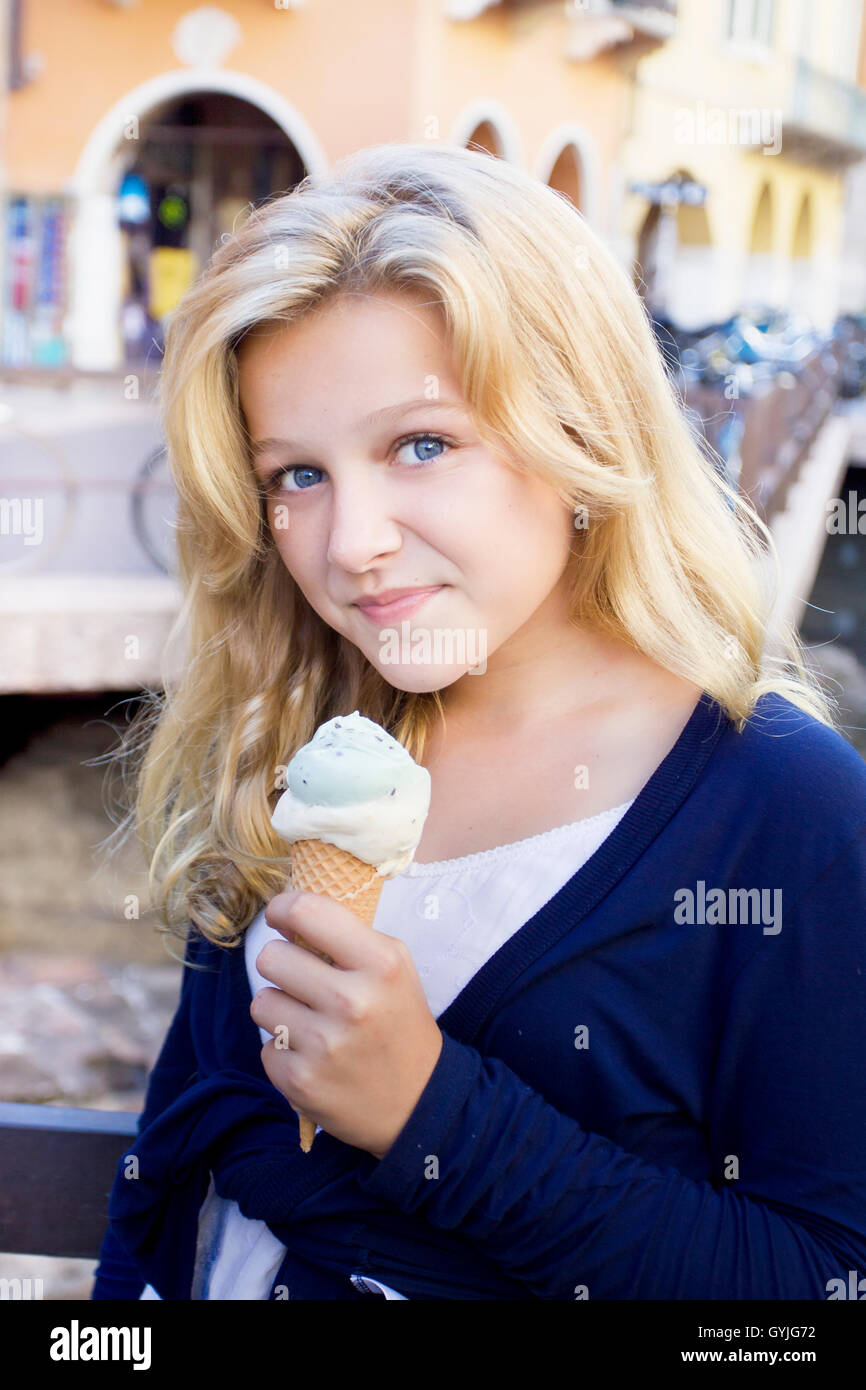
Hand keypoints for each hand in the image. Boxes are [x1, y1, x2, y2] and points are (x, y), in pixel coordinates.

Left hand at [250, 889, 443, 1158]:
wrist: (418, 1102)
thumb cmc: (398, 1022)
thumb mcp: (394, 967)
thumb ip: (346, 936)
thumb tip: (288, 912)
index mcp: (380, 963)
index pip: (306, 911)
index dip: (282, 909)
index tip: (280, 919)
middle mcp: (352, 1001)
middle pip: (270, 957)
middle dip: (282, 966)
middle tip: (304, 982)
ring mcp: (324, 1045)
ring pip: (261, 1002)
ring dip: (280, 1010)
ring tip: (311, 1022)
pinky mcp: (301, 1082)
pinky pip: (265, 1046)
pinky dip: (284, 1051)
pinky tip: (314, 1057)